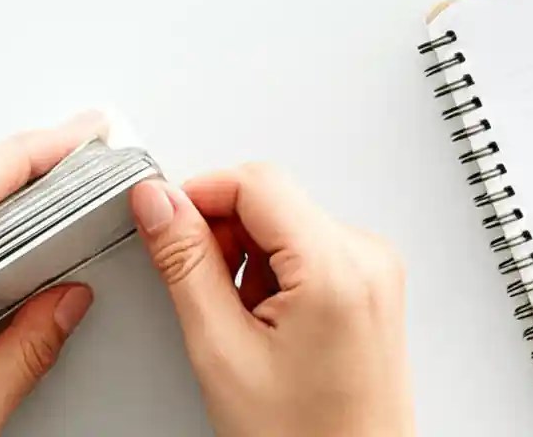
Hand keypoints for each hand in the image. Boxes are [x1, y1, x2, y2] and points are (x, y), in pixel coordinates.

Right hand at [129, 165, 414, 436]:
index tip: (162, 219)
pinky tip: (263, 323)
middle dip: (222, 234)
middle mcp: (367, 258)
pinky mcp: (370, 286)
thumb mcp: (221, 350)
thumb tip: (158, 203)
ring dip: (245, 258)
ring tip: (238, 321)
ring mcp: (374, 272)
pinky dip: (272, 275)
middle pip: (271, 199)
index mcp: (338, 268)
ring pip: (285, 223)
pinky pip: (307, 250)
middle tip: (200, 289)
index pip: (256, 181)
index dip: (198, 193)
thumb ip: (184, 263)